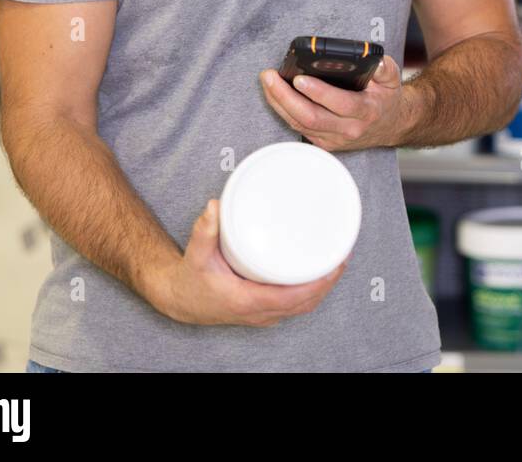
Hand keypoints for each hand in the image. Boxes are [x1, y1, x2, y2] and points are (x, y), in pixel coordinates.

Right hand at [147, 199, 347, 326]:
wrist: (178, 300)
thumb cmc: (190, 279)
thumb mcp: (195, 255)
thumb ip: (204, 231)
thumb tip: (214, 206)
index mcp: (246, 301)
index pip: (292, 298)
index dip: (318, 284)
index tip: (335, 265)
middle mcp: (257, 313)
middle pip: (304, 303)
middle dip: (327, 282)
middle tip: (343, 254)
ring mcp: (261, 316)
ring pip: (301, 308)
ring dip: (322, 289)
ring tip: (337, 262)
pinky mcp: (262, 312)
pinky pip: (294, 307)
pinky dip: (310, 295)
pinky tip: (319, 278)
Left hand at [259, 55, 412, 151]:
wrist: (389, 126)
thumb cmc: (385, 98)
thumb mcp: (391, 79)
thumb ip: (384, 68)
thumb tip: (373, 60)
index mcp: (366, 111)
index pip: (339, 104)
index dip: (318, 92)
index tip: (299, 78)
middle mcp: (349, 129)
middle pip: (310, 117)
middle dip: (285, 96)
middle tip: (270, 76)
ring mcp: (334, 139)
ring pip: (299, 124)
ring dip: (279, 102)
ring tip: (267, 81)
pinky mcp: (323, 142)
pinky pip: (298, 128)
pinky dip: (284, 111)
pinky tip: (274, 95)